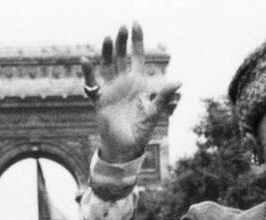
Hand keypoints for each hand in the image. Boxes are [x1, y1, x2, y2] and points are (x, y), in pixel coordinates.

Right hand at [81, 22, 180, 163]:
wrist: (125, 149)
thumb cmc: (141, 132)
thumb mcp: (154, 112)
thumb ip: (163, 95)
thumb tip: (179, 81)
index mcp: (137, 83)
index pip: (137, 57)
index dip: (136, 41)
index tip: (135, 23)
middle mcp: (123, 82)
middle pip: (121, 56)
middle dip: (121, 42)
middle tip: (122, 27)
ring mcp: (110, 89)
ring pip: (107, 65)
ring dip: (106, 52)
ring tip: (107, 38)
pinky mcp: (99, 100)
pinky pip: (91, 83)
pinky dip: (88, 72)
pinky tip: (86, 60)